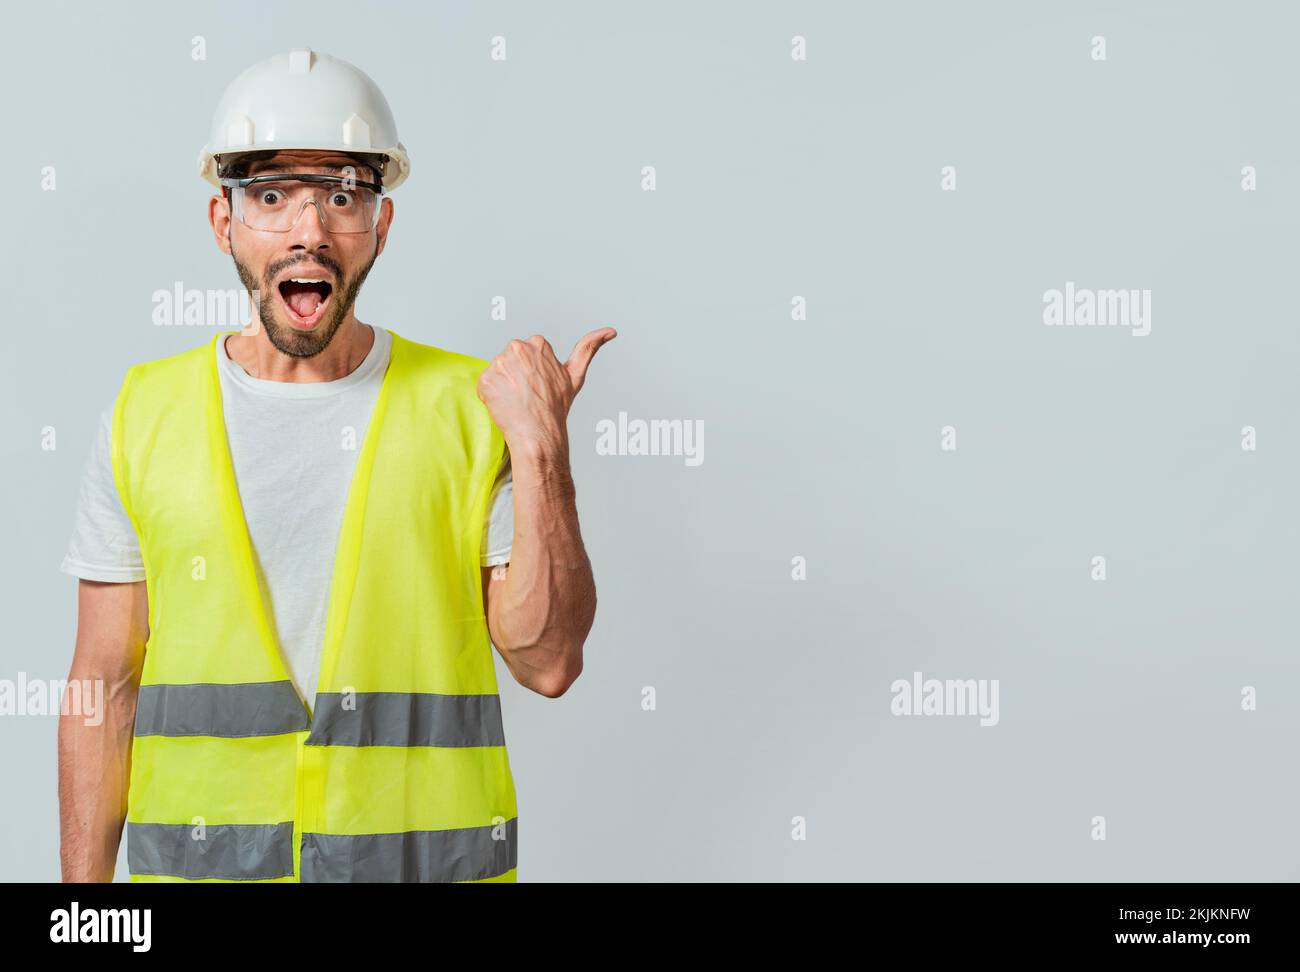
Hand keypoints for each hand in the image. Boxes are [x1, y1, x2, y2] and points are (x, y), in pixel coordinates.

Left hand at [477, 327, 616, 456]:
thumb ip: (589, 348)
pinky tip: (505, 405)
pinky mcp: (485, 379)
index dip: (532, 372)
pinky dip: (491, 396)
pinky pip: (485, 385)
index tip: (538, 386)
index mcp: (538, 343)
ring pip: (497, 373)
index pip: (526, 354)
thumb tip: (611, 331)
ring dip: (504, 386)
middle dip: (516, 375)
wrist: (539, 433)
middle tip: (527, 395)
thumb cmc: (556, 408)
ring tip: (517, 401)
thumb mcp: (576, 374)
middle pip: (510, 360)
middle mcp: (517, 348)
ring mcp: (499, 363)